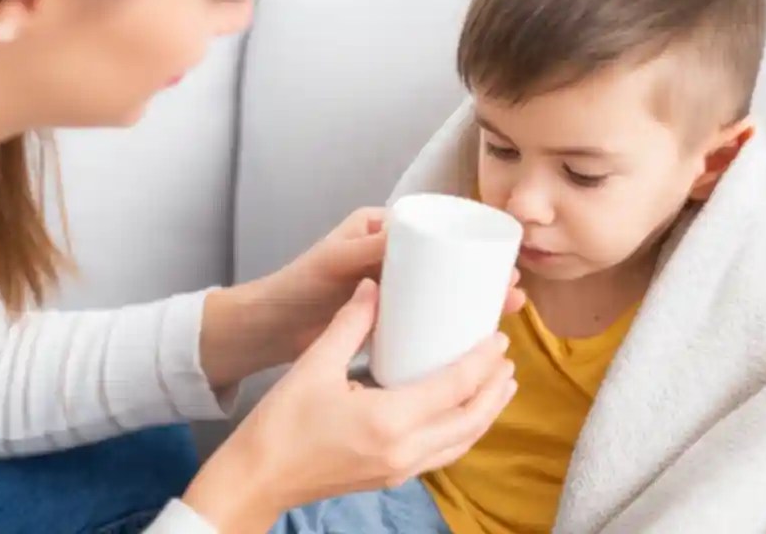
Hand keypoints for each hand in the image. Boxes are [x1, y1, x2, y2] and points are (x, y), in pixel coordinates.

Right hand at [183, 280, 517, 532]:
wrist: (257, 478)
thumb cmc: (279, 426)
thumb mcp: (314, 365)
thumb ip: (351, 324)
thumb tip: (374, 287)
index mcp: (389, 420)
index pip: (455, 387)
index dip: (482, 361)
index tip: (498, 338)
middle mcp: (403, 450)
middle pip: (470, 419)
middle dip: (495, 389)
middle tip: (508, 360)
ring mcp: (399, 468)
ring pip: (461, 442)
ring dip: (485, 414)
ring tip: (500, 388)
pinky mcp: (390, 476)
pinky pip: (442, 455)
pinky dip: (463, 433)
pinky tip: (461, 417)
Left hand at [262, 208, 525, 358]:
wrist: (271, 329)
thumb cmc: (299, 284)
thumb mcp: (338, 260)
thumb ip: (371, 246)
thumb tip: (416, 233)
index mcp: (382, 229)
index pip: (436, 228)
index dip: (471, 242)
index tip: (499, 257)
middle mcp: (391, 256)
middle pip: (447, 263)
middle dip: (482, 276)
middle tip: (513, 292)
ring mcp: (391, 289)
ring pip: (441, 293)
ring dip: (472, 303)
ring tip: (503, 316)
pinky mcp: (387, 318)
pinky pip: (425, 319)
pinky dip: (449, 326)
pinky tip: (472, 341)